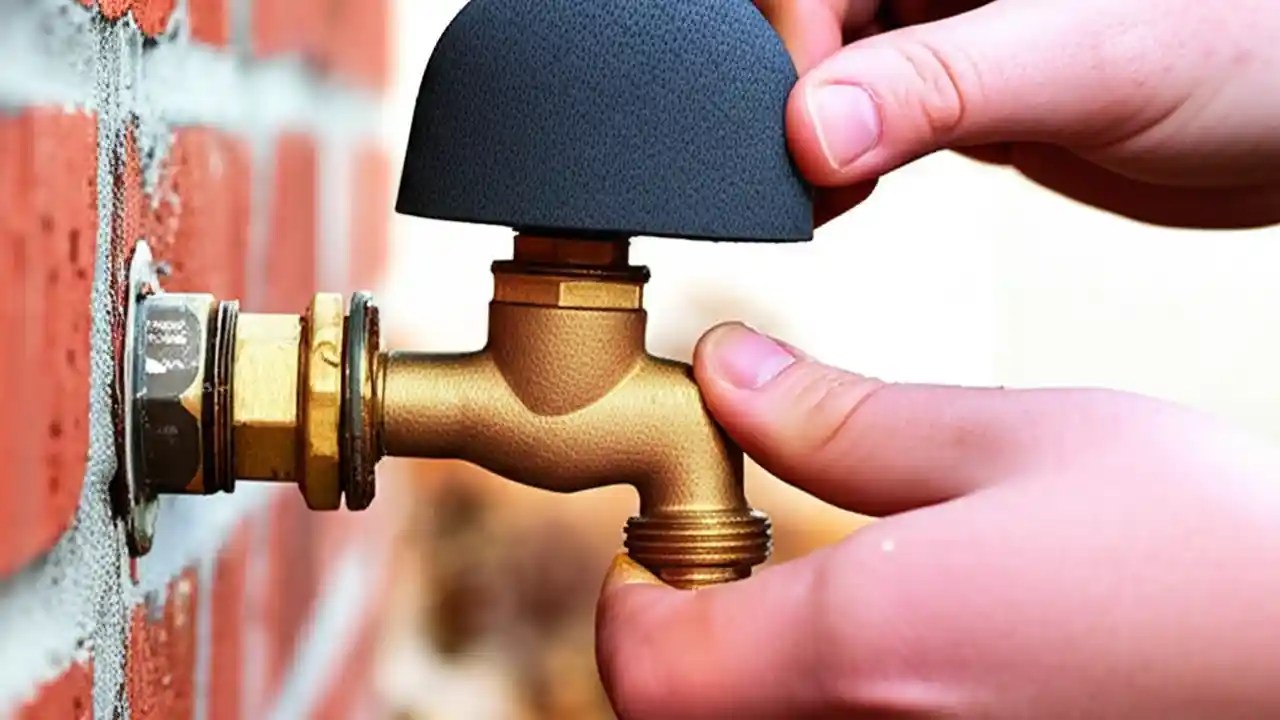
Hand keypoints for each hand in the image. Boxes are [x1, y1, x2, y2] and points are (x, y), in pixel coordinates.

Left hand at [596, 323, 1279, 718]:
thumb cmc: (1209, 561)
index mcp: (865, 648)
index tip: (674, 539)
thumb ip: (844, 420)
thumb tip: (730, 372)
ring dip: (759, 671)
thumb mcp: (1016, 444)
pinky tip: (921, 651)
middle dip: (693, 636)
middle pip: (687, 715)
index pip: (643, 666)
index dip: (633, 599)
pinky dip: (841, 702)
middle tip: (753, 563)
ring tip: (851, 598)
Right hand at [756, 0, 1279, 227]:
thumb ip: (941, 84)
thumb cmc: (1259, 48)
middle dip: (790, 92)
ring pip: (833, 65)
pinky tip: (848, 186)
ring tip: (822, 187)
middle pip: (813, 15)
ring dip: (811, 132)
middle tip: (804, 169)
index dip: (793, 44)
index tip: (804, 129)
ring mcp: (952, 22)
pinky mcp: (964, 82)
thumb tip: (816, 126)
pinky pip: (872, 107)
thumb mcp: (1088, 58)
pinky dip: (845, 153)